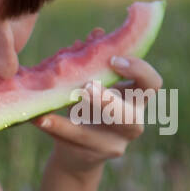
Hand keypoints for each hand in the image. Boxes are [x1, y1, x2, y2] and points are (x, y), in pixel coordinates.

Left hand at [37, 47, 163, 176]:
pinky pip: (72, 141)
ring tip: (58, 105)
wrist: (78, 152)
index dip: (138, 71)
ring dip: (74, 120)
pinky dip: (55, 128)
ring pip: (96, 134)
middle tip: (88, 87)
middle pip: (130, 116)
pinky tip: (38, 117)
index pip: (151, 85)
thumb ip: (96, 61)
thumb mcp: (94, 83)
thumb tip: (95, 34)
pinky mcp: (91, 156)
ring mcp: (113, 144)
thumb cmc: (89, 107)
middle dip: (108, 102)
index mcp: (136, 100)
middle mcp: (132, 123)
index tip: (114, 59)